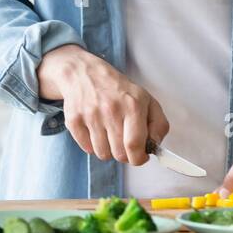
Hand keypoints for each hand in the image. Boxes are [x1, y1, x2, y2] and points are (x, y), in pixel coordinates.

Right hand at [37, 44, 168, 165]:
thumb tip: (154, 145)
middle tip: (124, 142)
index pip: (134, 145)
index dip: (139, 158)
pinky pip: (87, 148)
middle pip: (119, 154)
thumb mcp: (147, 100)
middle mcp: (111, 109)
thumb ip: (159, 124)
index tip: (140, 156)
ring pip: (102, 154)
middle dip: (125, 154)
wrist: (85, 74)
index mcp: (133, 105)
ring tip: (110, 133)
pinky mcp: (74, 120)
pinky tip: (96, 130)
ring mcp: (91, 115)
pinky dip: (92, 145)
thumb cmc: (119, 90)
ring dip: (108, 149)